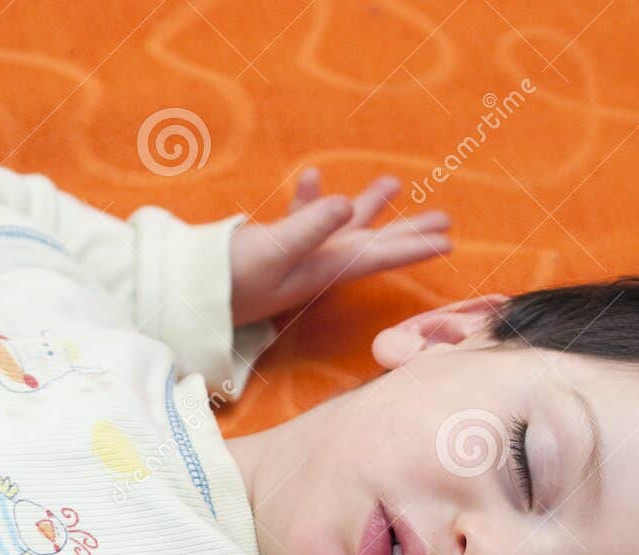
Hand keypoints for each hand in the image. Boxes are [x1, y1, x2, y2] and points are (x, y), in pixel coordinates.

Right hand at [229, 167, 451, 326]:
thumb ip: (309, 226)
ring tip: (395, 184)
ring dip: (368, 207)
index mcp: (326, 268)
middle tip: (445, 219)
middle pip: (374, 245)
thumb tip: (343, 203)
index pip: (380, 256)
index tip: (448, 241)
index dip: (415, 247)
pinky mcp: (276, 246)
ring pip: (344, 227)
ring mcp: (299, 255)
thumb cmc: (232, 279)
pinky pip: (302, 220)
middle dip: (408, 231)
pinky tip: (310, 176)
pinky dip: (311, 200)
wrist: (190, 295)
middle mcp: (320, 263)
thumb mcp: (273, 250)